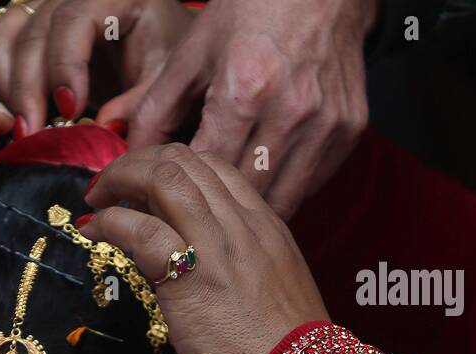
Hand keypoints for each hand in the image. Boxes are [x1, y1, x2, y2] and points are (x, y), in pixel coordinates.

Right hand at [0, 0, 192, 136]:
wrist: (153, 45)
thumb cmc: (160, 55)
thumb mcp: (164, 78)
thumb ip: (140, 103)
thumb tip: (105, 130)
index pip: (74, 19)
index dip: (64, 66)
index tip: (68, 111)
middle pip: (33, 31)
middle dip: (28, 89)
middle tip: (33, 136)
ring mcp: (44, 5)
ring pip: (5, 36)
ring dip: (7, 87)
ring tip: (23, 130)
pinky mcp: (27, 24)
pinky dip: (0, 83)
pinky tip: (16, 115)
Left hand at [80, 144, 329, 353]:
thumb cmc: (284, 350)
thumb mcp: (269, 288)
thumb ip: (237, 264)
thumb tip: (192, 260)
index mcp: (265, 223)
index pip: (214, 166)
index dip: (169, 164)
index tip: (143, 184)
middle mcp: (242, 223)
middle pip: (183, 161)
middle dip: (137, 162)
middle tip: (110, 185)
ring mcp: (218, 245)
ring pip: (163, 179)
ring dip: (118, 179)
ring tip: (97, 200)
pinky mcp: (190, 276)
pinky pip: (141, 229)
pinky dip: (110, 222)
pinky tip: (95, 231)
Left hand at [129, 0, 376, 217]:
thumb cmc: (252, 11)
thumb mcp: (191, 53)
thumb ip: (154, 110)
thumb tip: (126, 159)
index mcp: (245, 91)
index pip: (204, 171)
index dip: (177, 191)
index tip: (159, 200)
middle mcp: (291, 112)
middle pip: (241, 194)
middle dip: (212, 208)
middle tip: (188, 212)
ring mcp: (326, 124)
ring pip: (280, 201)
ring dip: (249, 209)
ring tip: (224, 206)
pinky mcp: (349, 131)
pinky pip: (310, 185)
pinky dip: (283, 190)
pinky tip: (261, 178)